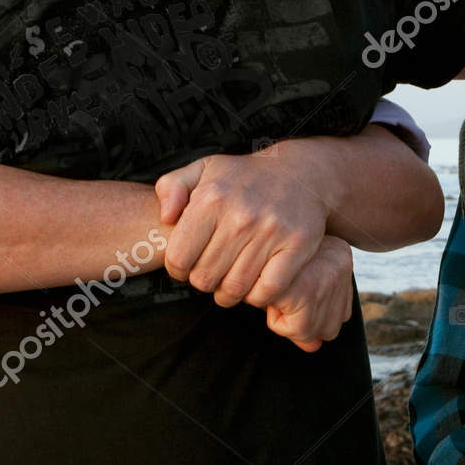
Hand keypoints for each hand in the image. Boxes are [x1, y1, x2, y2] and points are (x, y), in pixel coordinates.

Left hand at [154, 144, 328, 310]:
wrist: (299, 172)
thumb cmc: (244, 177)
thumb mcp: (202, 168)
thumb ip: (171, 186)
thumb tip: (165, 218)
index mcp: (212, 198)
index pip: (179, 257)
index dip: (178, 269)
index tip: (187, 266)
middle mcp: (241, 215)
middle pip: (205, 278)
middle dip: (203, 282)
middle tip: (211, 273)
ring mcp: (271, 231)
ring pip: (236, 288)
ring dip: (229, 293)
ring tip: (230, 281)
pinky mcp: (298, 245)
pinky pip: (268, 289)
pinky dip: (258, 296)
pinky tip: (255, 285)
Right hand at [260, 233, 353, 352]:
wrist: (250, 222)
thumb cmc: (265, 251)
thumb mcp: (294, 276)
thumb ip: (310, 312)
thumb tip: (314, 347)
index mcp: (341, 256)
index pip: (341, 315)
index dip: (312, 316)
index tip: (292, 295)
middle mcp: (340, 264)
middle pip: (330, 328)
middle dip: (302, 321)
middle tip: (281, 296)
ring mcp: (327, 276)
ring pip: (310, 330)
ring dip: (285, 318)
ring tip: (273, 294)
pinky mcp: (305, 288)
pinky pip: (292, 328)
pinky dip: (276, 321)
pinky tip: (270, 297)